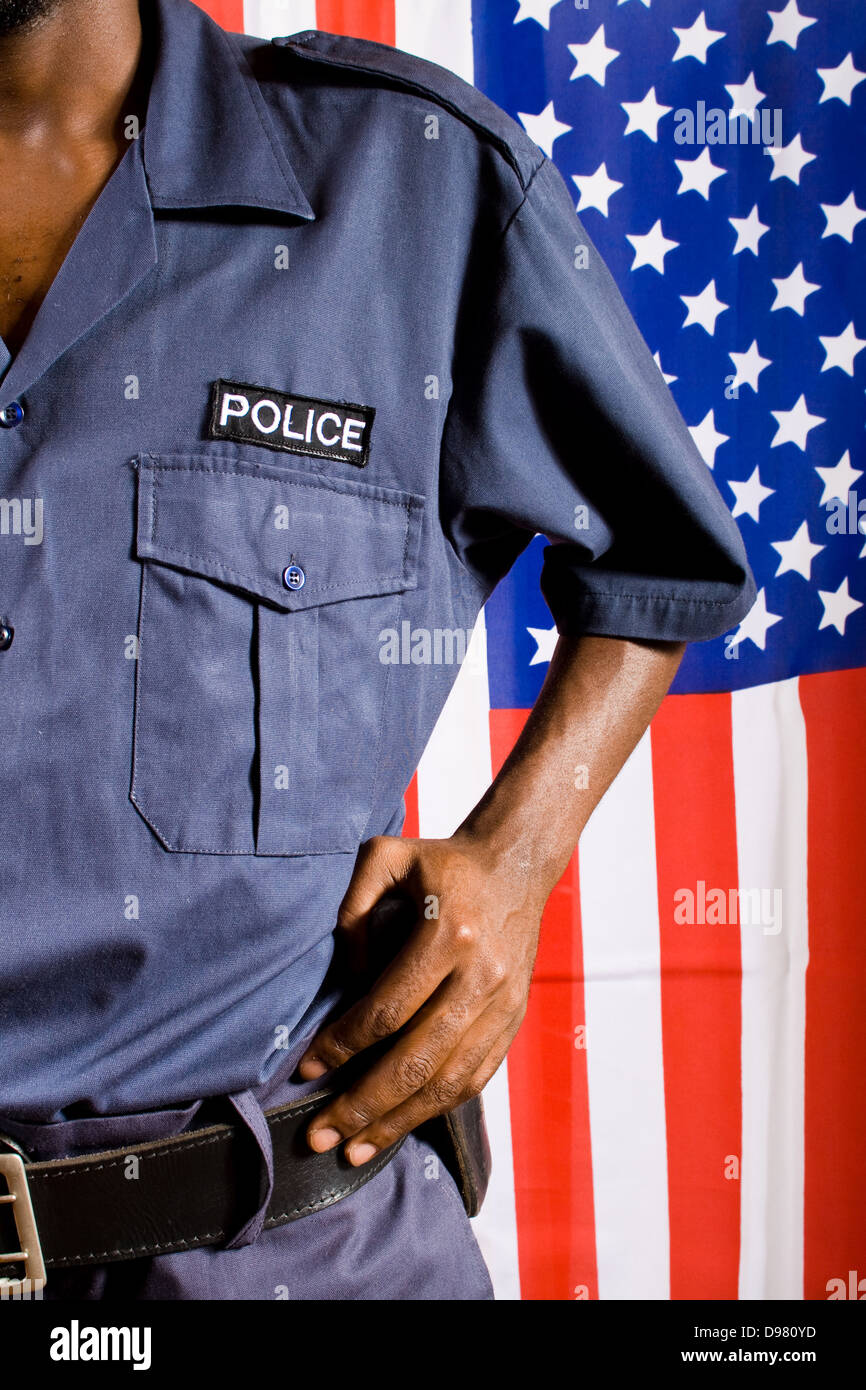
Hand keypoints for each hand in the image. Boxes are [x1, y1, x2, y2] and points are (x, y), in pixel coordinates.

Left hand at [297, 832, 546, 1164]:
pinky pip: (476, 1076)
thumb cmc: (442, 862)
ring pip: (449, 1080)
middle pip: (416, 1059)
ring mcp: (504, 1002)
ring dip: (399, 1121)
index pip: (386, 1009)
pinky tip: (403, 1124)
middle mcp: (481, 975)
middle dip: (363, 1105)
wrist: (516, 863)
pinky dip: (438, 1107)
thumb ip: (354, 910)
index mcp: (448, 933)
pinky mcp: (515, 1017)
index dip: (342, 1046)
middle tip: (319, 1136)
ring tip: (355, 1148)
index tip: (307, 1071)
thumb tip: (345, 979)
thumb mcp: (386, 857)